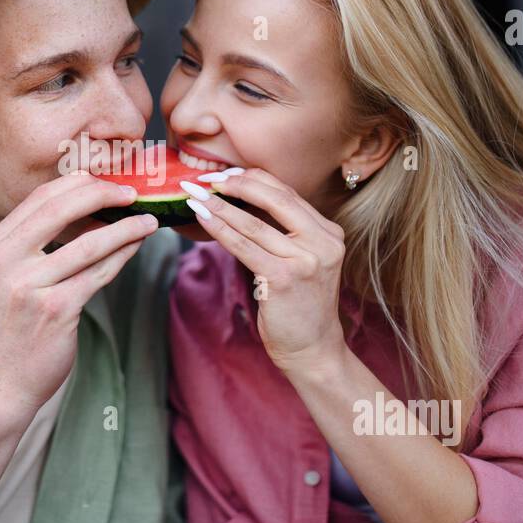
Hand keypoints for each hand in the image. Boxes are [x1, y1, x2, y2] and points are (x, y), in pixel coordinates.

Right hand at [0, 172, 157, 416]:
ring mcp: (28, 286)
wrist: (4, 381)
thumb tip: (86, 202)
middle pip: (60, 210)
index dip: (77, 183)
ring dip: (124, 228)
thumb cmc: (16, 326)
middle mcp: (5, 262)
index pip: (39, 199)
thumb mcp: (10, 276)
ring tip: (149, 221)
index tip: (106, 179)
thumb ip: (35, 242)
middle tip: (133, 192)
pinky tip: (138, 246)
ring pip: (87, 243)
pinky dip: (123, 255)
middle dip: (102, 194)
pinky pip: (98, 273)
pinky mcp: (54, 309)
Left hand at [186, 168, 347, 374]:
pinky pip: (242, 246)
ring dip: (218, 206)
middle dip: (235, 184)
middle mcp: (323, 242)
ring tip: (193, 195)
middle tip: (206, 178)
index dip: (253, 178)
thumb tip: (241, 199)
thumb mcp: (303, 260)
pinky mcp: (282, 278)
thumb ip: (284, 232)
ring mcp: (305, 260)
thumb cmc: (300, 305)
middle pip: (274, 198)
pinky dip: (218, 228)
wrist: (312, 348)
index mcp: (329, 232)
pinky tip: (201, 217)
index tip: (226, 173)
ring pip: (253, 223)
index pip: (288, 193)